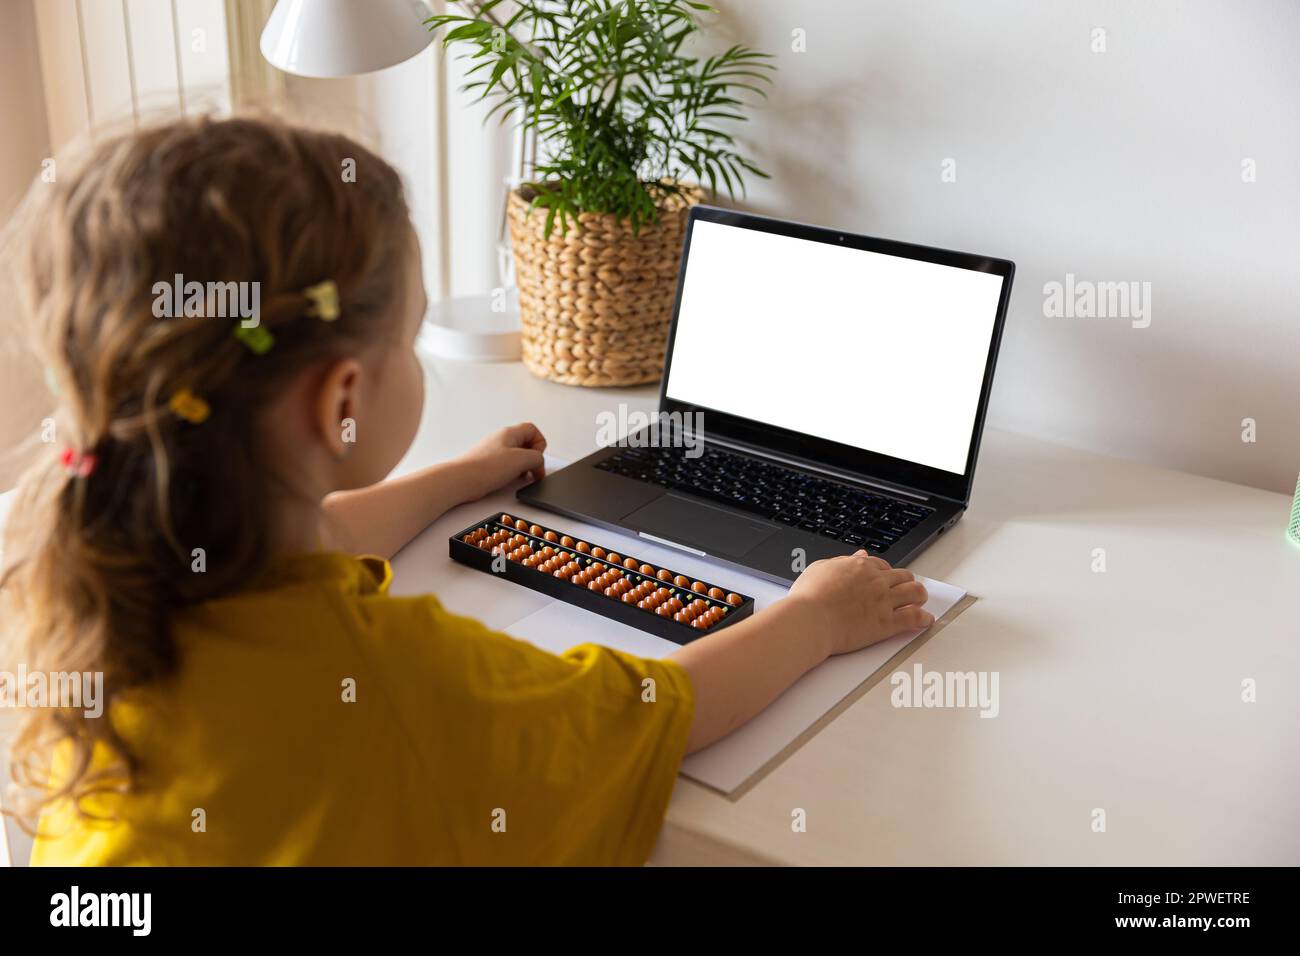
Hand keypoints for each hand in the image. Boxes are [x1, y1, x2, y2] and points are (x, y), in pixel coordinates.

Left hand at [459, 422, 546, 496]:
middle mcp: (501, 440)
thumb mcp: (522, 459)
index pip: (533, 430)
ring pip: (516, 456)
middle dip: (532, 458)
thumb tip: (539, 463)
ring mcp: (494, 452)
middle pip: (526, 444)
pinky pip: (506, 466)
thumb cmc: (485, 468)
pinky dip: (512, 473)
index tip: (536, 459)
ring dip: (522, 467)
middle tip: (531, 469)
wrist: (462, 480)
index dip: (539, 444)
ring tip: (518, 476)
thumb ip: (537, 458)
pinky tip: (507, 481)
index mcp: (509, 433)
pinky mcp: (489, 465)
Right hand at [787, 551, 933, 656]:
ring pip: (915, 592)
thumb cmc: (808, 598)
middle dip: (906, 581)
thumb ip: (841, 560)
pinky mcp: (887, 622)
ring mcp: (884, 601)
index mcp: (859, 566)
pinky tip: (926, 620)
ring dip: (920, 596)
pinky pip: (914, 617)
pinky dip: (924, 618)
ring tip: (920, 601)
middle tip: (906, 589)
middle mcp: (876, 580)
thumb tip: (859, 554)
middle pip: (903, 576)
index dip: (886, 572)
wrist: (810, 620)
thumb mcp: (819, 568)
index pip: (882, 565)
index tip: (886, 578)